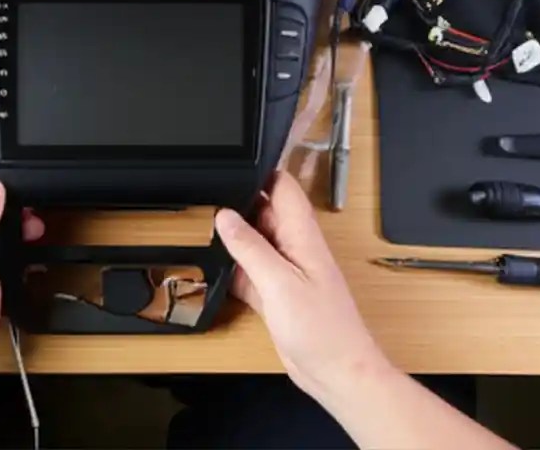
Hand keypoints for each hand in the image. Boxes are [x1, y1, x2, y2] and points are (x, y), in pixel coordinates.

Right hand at [214, 172, 388, 403]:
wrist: (335, 371)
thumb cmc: (323, 329)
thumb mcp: (279, 282)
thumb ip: (250, 247)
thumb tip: (224, 216)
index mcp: (302, 235)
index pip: (283, 188)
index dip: (260, 173)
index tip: (230, 168)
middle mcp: (294, 247)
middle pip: (263, 212)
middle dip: (237, 206)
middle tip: (205, 203)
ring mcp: (284, 270)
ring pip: (253, 241)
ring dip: (232, 240)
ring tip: (204, 235)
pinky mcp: (275, 293)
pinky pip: (249, 271)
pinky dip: (233, 271)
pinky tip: (215, 271)